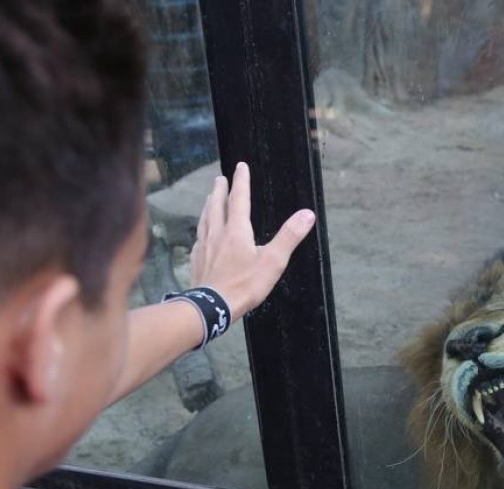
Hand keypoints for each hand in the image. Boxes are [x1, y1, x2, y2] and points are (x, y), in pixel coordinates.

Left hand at [191, 162, 315, 314]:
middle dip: (220, 190)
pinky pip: (197, 239)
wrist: (211, 307)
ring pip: (205, 220)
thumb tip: (307, 214)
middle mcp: (217, 233)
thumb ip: (289, 236)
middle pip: (217, 205)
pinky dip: (201, 230)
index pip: (239, 199)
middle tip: (220, 178)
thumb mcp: (273, 261)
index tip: (240, 166)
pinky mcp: (196, 261)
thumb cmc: (244, 285)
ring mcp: (203, 247)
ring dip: (208, 206)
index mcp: (237, 231)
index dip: (241, 182)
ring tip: (209, 199)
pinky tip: (200, 235)